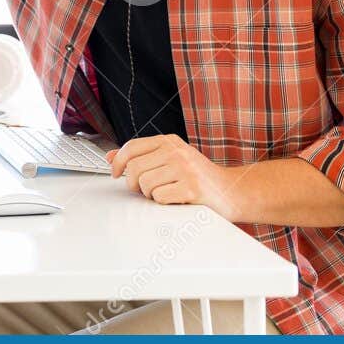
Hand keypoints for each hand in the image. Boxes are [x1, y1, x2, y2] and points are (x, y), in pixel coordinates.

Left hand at [107, 134, 238, 220]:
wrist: (233, 191)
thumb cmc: (199, 177)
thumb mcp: (170, 159)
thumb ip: (141, 156)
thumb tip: (110, 157)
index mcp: (169, 141)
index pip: (131, 147)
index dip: (118, 162)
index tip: (116, 173)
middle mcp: (176, 151)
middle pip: (134, 168)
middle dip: (134, 184)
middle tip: (146, 189)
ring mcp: (185, 168)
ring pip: (145, 184)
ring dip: (151, 194)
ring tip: (166, 193)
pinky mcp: (192, 188)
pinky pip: (160, 197)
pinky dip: (164, 202)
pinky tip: (177, 199)